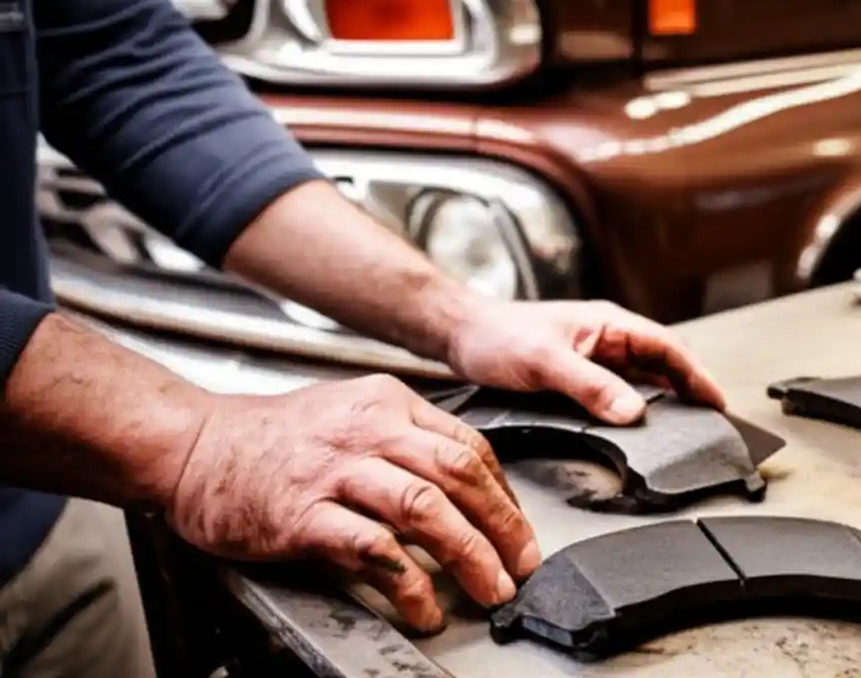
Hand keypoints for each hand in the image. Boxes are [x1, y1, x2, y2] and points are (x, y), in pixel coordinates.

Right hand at [166, 374, 538, 631]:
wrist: (191, 447)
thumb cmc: (270, 438)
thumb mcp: (348, 413)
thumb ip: (403, 438)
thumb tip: (462, 484)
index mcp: (386, 402)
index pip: (468, 445)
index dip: (504, 494)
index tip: (518, 530)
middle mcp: (367, 429)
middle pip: (459, 473)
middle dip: (503, 525)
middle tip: (522, 564)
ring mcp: (336, 470)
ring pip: (426, 507)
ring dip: (469, 554)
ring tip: (490, 589)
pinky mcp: (304, 513)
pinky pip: (372, 549)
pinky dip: (408, 582)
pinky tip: (424, 607)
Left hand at [445, 299, 725, 423]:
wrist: (461, 335)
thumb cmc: (498, 336)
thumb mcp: (546, 362)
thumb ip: (591, 386)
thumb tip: (633, 411)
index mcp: (609, 324)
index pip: (669, 348)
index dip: (697, 376)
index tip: (717, 403)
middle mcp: (608, 338)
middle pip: (664, 364)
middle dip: (689, 390)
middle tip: (709, 422)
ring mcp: (596, 357)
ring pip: (644, 380)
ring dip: (664, 401)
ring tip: (683, 429)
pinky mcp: (581, 375)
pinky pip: (621, 391)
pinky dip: (636, 408)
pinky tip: (636, 428)